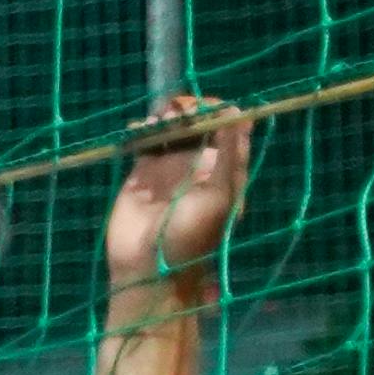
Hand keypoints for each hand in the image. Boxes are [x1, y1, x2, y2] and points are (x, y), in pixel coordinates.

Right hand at [102, 94, 254, 294]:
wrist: (148, 267)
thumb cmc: (191, 235)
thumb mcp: (220, 195)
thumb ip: (229, 153)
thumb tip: (236, 111)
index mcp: (222, 169)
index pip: (225, 127)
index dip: (216, 111)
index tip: (204, 107)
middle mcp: (196, 165)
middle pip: (196, 124)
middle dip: (187, 110)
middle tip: (175, 111)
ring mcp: (167, 169)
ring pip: (169, 130)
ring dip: (164, 118)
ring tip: (157, 121)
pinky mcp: (140, 174)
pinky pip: (143, 144)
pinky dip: (140, 132)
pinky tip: (137, 129)